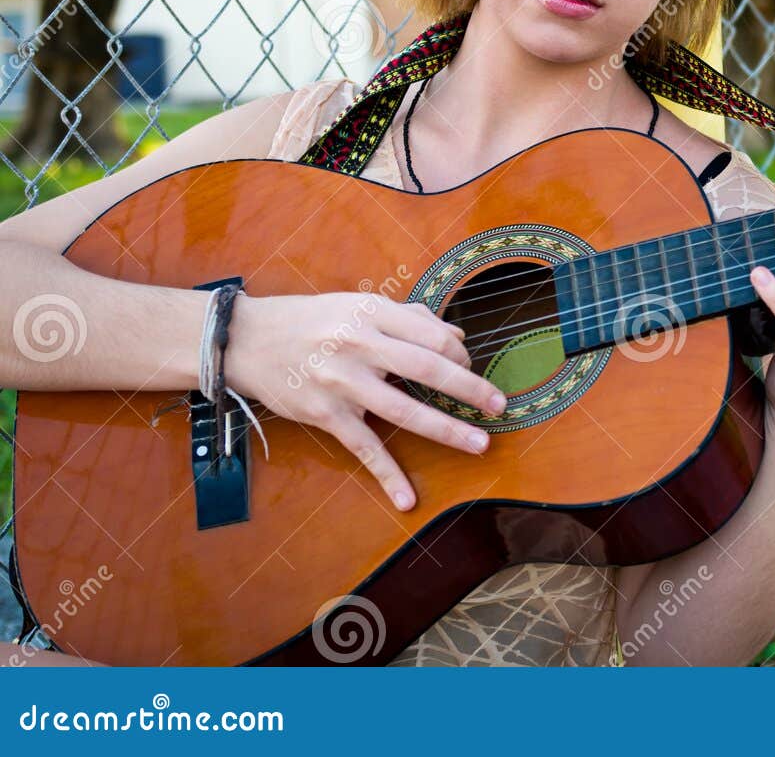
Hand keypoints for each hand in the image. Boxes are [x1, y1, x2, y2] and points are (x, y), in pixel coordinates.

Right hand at [227, 292, 506, 510]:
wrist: (245, 340)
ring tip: (480, 443)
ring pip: (404, 411)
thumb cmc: (311, 320)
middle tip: (500, 405)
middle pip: (427, 369)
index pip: (431, 335)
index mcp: (372, 315)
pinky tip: (407, 498)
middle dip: (470, 389)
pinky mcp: (324, 415)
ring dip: (447, 430)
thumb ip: (408, 318)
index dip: (461, 352)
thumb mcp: (358, 305)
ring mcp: (341, 383)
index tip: (472, 364)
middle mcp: (359, 347)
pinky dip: (387, 475)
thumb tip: (456, 335)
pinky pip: (364, 448)